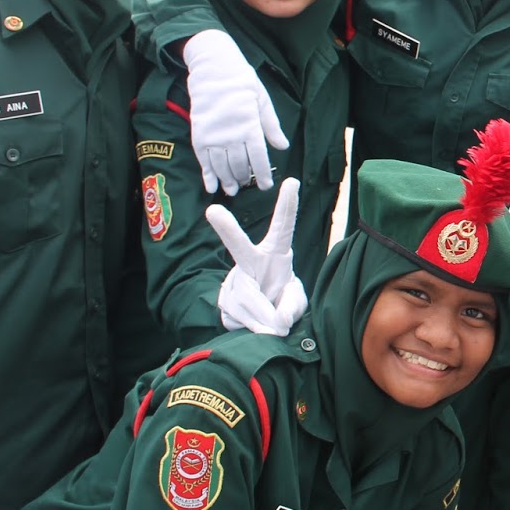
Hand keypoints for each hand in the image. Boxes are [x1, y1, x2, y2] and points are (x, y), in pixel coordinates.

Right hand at [183, 30, 287, 195]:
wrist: (213, 71)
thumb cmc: (243, 84)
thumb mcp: (263, 102)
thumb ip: (272, 127)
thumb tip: (283, 146)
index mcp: (250, 127)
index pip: (259, 158)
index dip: (262, 175)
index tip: (266, 185)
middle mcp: (232, 135)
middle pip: (239, 165)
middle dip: (244, 179)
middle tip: (246, 187)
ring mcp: (214, 136)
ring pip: (221, 166)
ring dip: (227, 180)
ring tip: (232, 190)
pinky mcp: (199, 135)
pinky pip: (204, 161)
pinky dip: (207, 175)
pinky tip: (211, 187)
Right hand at [208, 179, 307, 335]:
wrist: (260, 318)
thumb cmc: (282, 299)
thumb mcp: (297, 300)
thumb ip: (293, 306)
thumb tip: (278, 321)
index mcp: (276, 252)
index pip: (283, 226)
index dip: (288, 205)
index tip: (292, 182)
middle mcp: (251, 260)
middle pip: (238, 246)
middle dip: (227, 229)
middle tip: (213, 211)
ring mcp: (234, 279)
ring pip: (247, 299)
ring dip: (266, 318)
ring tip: (276, 326)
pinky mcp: (224, 300)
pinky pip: (239, 317)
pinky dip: (255, 328)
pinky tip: (258, 326)